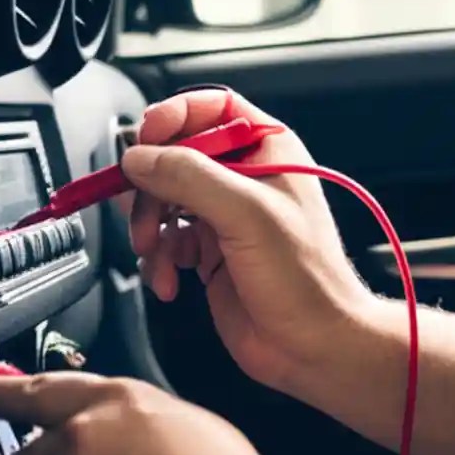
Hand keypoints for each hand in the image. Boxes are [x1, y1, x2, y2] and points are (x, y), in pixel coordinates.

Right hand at [124, 89, 375, 391]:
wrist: (315, 347)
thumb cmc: (305, 280)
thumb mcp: (247, 214)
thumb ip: (189, 176)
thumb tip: (139, 157)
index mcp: (267, 150)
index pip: (210, 108)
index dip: (174, 117)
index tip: (147, 139)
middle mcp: (244, 178)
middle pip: (174, 155)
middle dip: (150, 185)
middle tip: (143, 212)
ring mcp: (224, 218)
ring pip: (162, 200)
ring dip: (148, 227)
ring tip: (154, 252)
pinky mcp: (209, 255)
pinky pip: (165, 242)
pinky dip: (158, 260)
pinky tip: (169, 281)